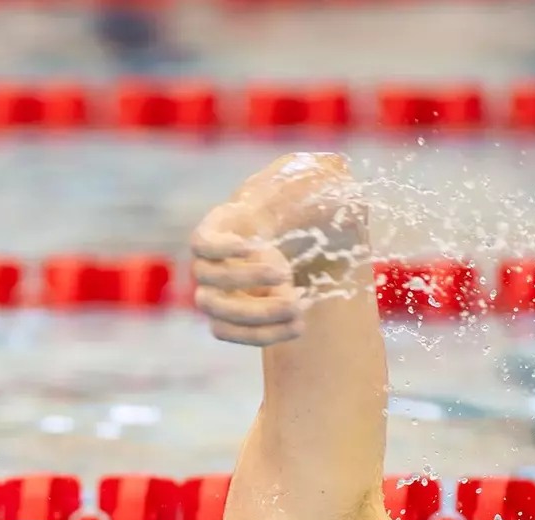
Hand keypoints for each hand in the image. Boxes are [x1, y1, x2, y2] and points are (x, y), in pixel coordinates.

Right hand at [191, 153, 368, 346]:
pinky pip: (231, 334)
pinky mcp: (228, 320)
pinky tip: (297, 326)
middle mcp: (207, 263)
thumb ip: (320, 174)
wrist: (302, 242)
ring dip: (258, 314)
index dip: (221, 247)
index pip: (202, 241)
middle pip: (209, 279)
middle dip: (247, 279)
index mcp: (220, 227)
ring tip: (298, 306)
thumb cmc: (303, 208)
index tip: (253, 245)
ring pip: (218, 313)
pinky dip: (263, 334)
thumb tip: (332, 170)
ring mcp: (214, 294)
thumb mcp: (314, 185)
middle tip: (287, 273)